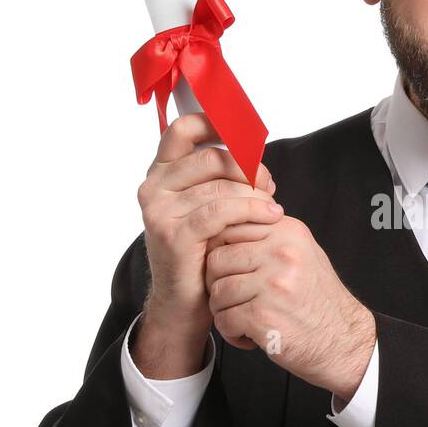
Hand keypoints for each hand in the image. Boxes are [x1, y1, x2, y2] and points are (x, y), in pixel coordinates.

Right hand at [136, 112, 281, 337]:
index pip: (182, 130)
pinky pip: (222, 211)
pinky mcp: (173, 234)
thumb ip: (222, 179)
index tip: (246, 134)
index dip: (215, 124)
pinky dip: (252, 209)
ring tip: (273, 206)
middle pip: (211, 157)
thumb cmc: (202, 251)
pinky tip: (270, 216)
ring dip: (255, 193)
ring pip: (221, 185)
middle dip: (248, 167)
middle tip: (269, 184)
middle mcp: (154, 188)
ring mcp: (160, 211)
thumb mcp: (209, 207)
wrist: (184, 302)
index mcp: (161, 174)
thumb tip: (256, 156)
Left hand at [204, 214, 376, 401]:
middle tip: (235, 299)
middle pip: (217, 259)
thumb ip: (269, 237)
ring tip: (243, 318)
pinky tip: (249, 335)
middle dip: (217, 283)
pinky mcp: (263, 315)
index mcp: (289, 232)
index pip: (231, 227)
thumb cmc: (319, 301)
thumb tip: (222, 229)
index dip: (221, 252)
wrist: (344, 341)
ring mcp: (273, 284)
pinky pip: (224, 319)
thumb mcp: (303, 254)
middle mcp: (282, 253)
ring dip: (223, 310)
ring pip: (217, 291)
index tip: (233, 271)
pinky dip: (230, 332)